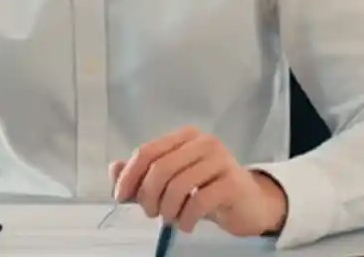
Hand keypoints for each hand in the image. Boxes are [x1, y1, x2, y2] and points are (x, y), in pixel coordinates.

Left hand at [110, 126, 287, 236]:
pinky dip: (186, 218)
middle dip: (148, 196)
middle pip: (160, 168)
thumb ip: (142, 176)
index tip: (120, 197)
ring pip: (179, 185)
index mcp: (184, 137)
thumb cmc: (207, 190)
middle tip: (150, 212)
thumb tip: (114, 169)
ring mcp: (221, 160)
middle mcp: (203, 142)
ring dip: (167, 209)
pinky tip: (186, 225)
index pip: (147, 151)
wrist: (249, 204)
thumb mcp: (171, 183)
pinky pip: (199, 201)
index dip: (129, 176)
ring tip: (170, 219)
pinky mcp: (233, 182)